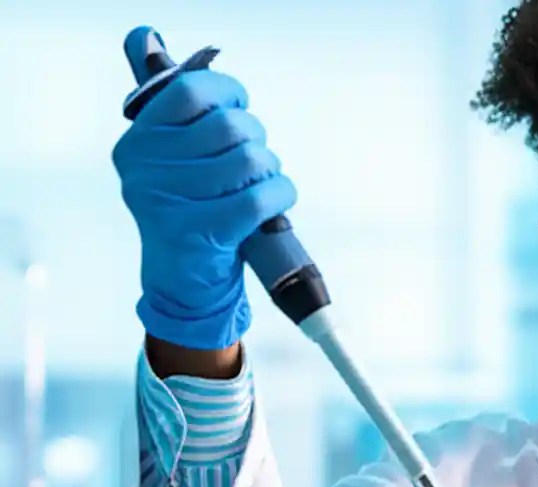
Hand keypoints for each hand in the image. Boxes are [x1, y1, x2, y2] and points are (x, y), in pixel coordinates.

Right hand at [113, 32, 295, 349]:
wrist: (185, 284)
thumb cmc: (192, 209)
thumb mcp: (172, 156)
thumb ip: (169, 100)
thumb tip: (142, 33)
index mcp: (138, 141)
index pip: (192, 89)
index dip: (230, 95)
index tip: (239, 110)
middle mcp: (145, 168)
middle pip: (231, 125)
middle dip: (256, 140)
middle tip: (250, 164)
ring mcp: (170, 202)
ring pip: (252, 159)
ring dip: (270, 171)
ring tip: (258, 187)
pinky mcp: (201, 232)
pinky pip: (263, 195)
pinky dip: (281, 195)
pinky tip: (273, 204)